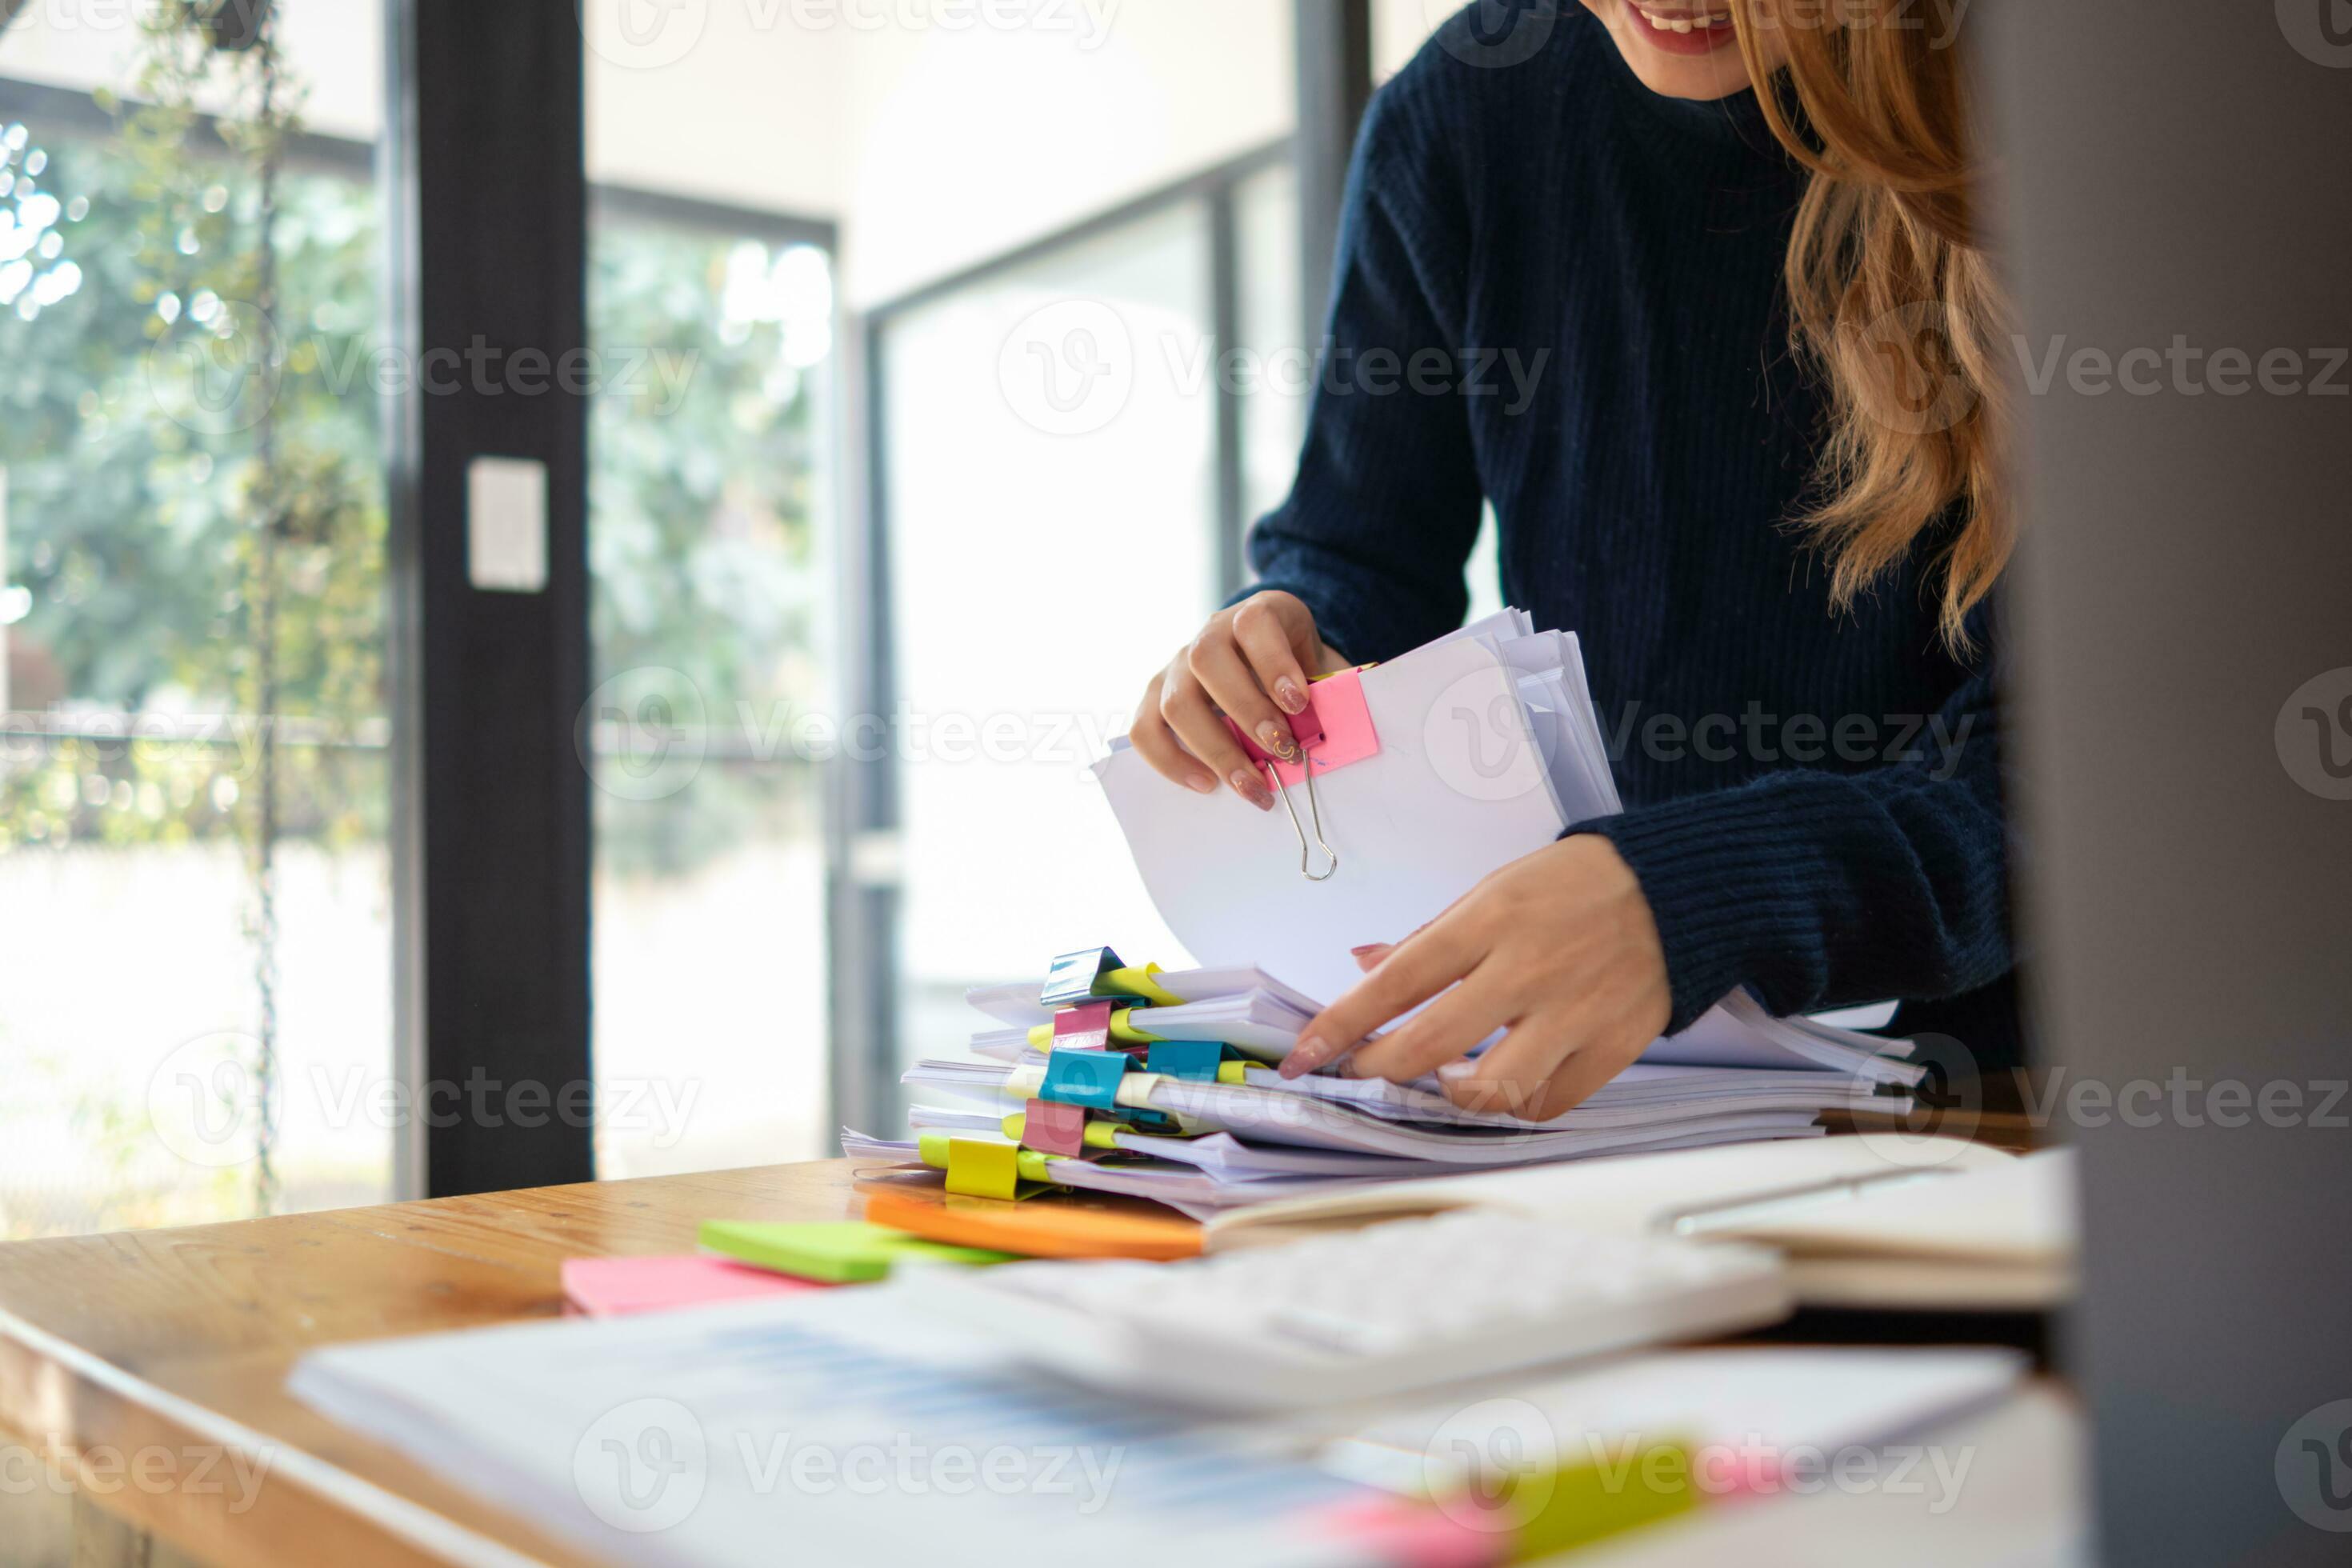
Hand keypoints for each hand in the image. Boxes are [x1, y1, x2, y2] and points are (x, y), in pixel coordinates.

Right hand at [1130, 590, 1345, 810]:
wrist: (1272, 658)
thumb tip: (1342, 733)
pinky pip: (1144, 728)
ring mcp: (1177, 663)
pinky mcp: (1157, 695)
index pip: (1255, 622)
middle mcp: (1211, 631)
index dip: (1273, 662)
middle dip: (1246, 711)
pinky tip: (1206, 784)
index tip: (1298, 704)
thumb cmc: (1302, 668)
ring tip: (1251, 785)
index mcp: (1260, 612)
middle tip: (1282, 751)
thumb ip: (1331, 692)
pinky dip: (1171, 761)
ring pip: (1175, 700)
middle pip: (1206, 660)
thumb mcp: (1325, 667)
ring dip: (1215, 748)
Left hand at [1282, 836, 1673, 1120]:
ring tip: (1445, 1076)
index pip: (1396, 982)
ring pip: (1490, 1090)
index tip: (1302, 1055)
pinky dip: (1514, 1104)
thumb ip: (1428, 936)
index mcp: (1491, 920)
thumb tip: (1363, 965)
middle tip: (1362, 1069)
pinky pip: (1546, 1104)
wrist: (1680, 890)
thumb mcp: (1495, 889)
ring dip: (1450, 1094)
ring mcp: (1574, 1014)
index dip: (1340, 1024)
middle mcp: (1529, 970)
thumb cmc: (1577, 885)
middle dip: (1378, 1068)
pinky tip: (1504, 1084)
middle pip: (1430, 1045)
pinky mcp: (1613, 1047)